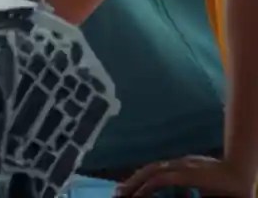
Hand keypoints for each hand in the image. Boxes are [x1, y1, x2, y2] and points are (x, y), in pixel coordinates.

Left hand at [117, 155, 255, 196]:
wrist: (239, 173)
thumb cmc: (222, 178)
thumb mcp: (198, 180)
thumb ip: (184, 182)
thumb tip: (178, 190)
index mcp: (180, 165)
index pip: (155, 170)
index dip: (139, 178)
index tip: (126, 188)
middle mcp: (178, 163)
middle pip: (150, 170)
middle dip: (133, 181)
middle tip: (118, 192)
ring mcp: (182, 166)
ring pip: (152, 173)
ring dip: (136, 183)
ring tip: (123, 194)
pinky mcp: (185, 174)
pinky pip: (162, 179)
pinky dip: (149, 186)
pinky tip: (139, 194)